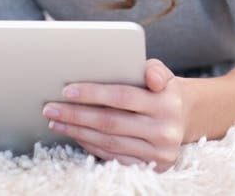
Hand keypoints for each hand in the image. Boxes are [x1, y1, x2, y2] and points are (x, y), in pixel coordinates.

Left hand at [41, 58, 190, 171]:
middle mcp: (165, 130)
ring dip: (77, 131)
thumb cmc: (162, 90)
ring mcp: (159, 152)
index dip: (93, 94)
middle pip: (111, 122)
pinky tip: (75, 134)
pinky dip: (90, 145)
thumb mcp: (163, 73)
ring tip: (56, 120)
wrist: (184, 118)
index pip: (123, 97)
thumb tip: (149, 75)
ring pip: (109, 142)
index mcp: (167, 102)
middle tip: (50, 107)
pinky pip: (113, 157)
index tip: (67, 90)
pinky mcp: (151, 167)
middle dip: (76, 114)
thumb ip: (153, 68)